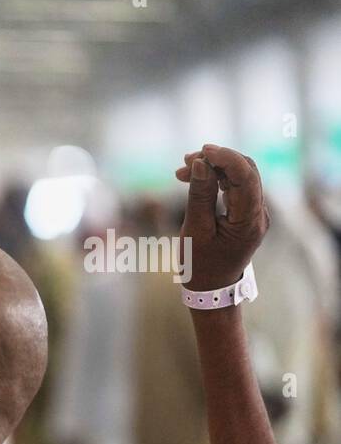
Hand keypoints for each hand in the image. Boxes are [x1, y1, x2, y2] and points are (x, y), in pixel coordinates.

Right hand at [175, 144, 269, 290]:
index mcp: (249, 221)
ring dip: (214, 168)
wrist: (211, 291)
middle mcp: (259, 214)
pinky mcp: (245, 214)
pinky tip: (194, 178)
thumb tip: (200, 164)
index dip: (225, 158)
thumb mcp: (195, 231)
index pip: (246, 177)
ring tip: (184, 169)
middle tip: (187, 160)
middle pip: (246, 172)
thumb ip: (199, 196)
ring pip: (240, 177)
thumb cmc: (200, 266)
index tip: (201, 152)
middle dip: (218, 160)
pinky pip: (235, 188)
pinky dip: (216, 180)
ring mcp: (254, 214)